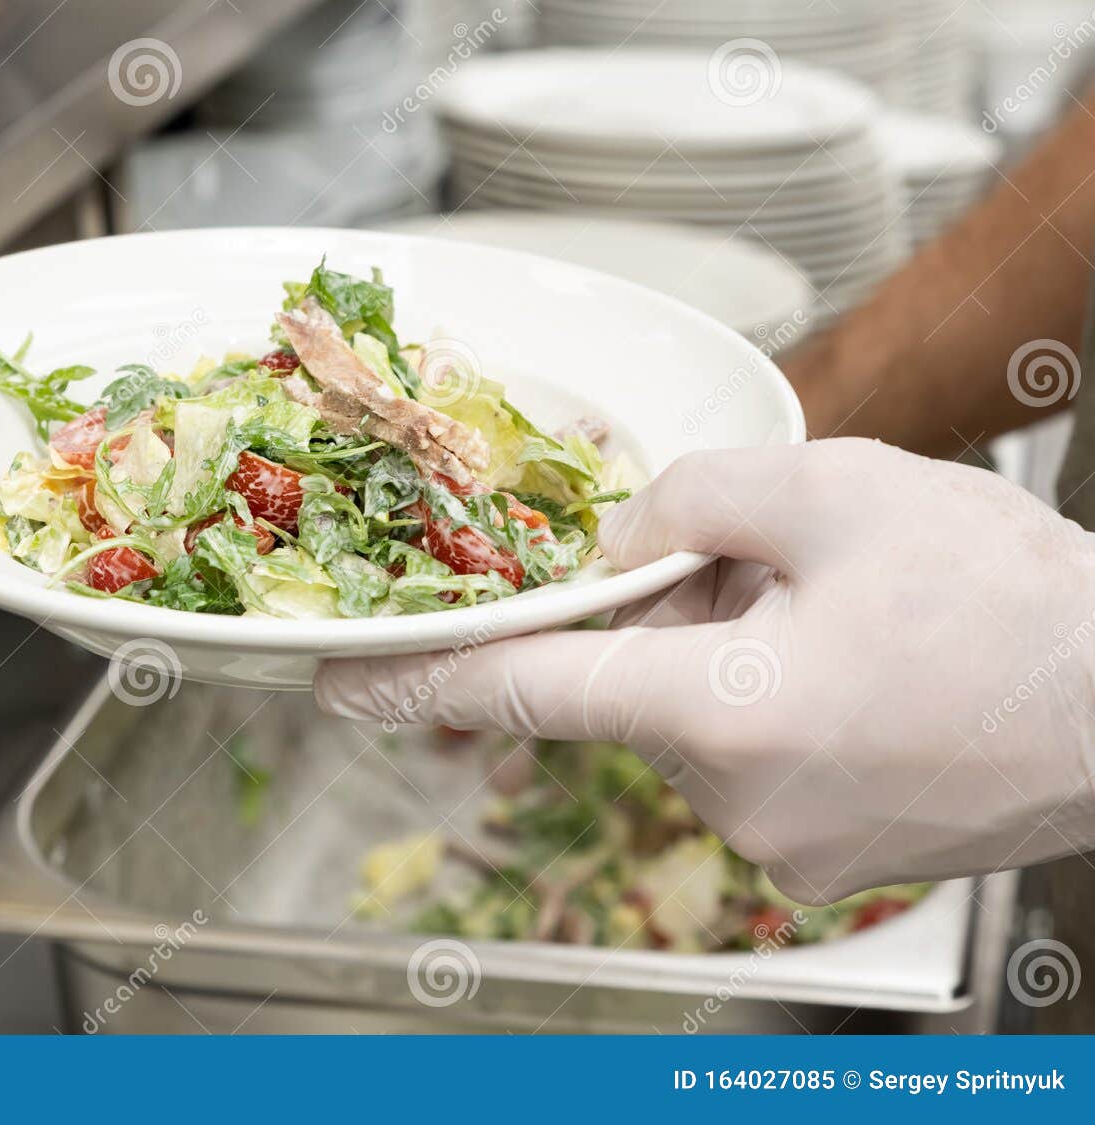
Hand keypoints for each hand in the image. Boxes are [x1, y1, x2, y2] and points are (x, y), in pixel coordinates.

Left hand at [315, 438, 1094, 902]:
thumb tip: (616, 545)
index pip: (529, 693)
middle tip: (771, 570)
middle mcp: (735, 802)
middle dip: (669, 619)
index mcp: (721, 712)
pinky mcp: (820, 860)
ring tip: (844, 618)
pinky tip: (854, 668)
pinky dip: (765, 706)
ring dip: (727, 658)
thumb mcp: (835, 489)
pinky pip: (746, 763)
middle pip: (632, 687)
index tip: (341, 682)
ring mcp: (781, 847)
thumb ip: (690, 499)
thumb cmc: (1008, 599)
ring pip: (693, 722)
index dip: (422, 681)